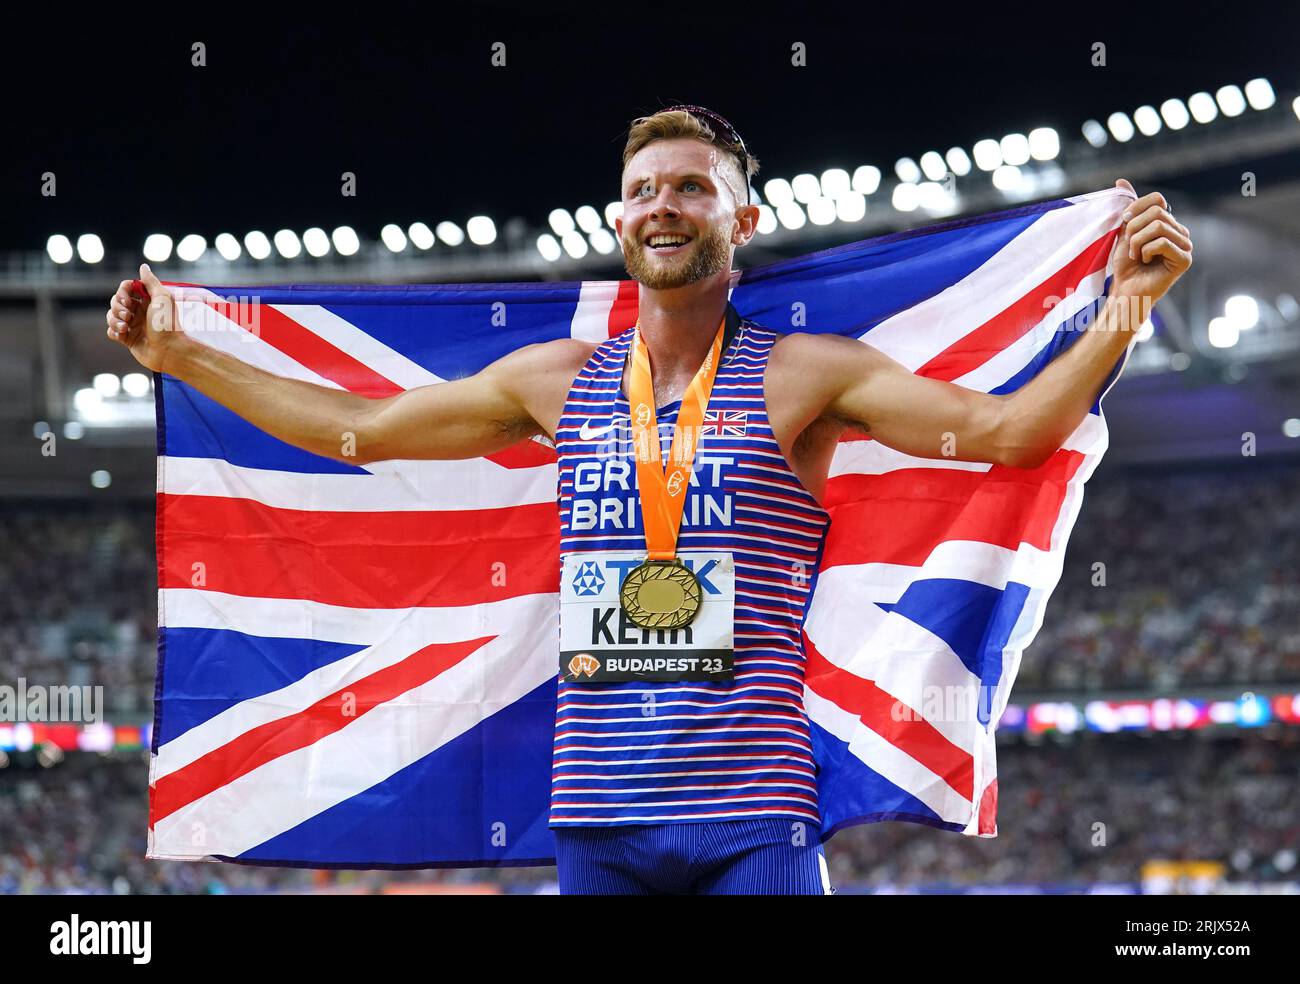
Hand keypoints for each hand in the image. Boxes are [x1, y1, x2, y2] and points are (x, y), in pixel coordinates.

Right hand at [105, 263, 185, 373]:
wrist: (169, 351)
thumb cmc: (168, 324)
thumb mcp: (162, 298)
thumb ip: (151, 282)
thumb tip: (143, 267)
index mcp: (147, 300)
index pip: (126, 288)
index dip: (123, 292)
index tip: (128, 299)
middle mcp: (139, 311)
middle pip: (116, 301)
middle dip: (117, 307)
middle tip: (129, 315)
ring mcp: (133, 325)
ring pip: (111, 316)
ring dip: (114, 320)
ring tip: (126, 327)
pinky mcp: (127, 339)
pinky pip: (111, 331)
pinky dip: (114, 331)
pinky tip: (123, 335)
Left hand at [1111, 178, 1192, 304]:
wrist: (1125, 290)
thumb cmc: (1125, 264)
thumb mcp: (1123, 231)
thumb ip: (1127, 208)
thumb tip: (1121, 181)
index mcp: (1168, 222)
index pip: (1157, 199)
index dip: (1137, 208)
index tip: (1123, 222)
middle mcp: (1180, 231)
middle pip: (1157, 212)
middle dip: (1134, 228)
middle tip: (1130, 246)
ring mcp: (1185, 245)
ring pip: (1158, 226)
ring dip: (1138, 242)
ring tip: (1136, 256)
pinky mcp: (1185, 259)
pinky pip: (1162, 242)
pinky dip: (1146, 252)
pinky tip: (1146, 262)